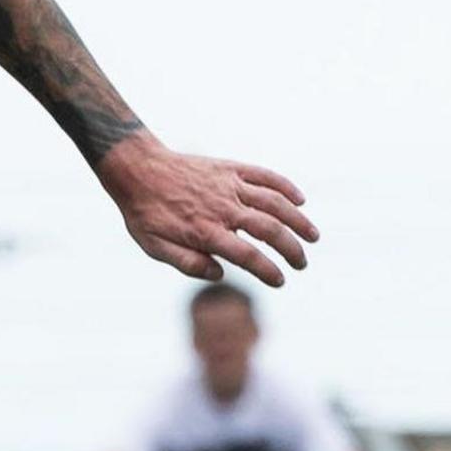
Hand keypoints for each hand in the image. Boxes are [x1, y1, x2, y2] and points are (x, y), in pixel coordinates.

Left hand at [96, 139, 315, 286]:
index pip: (247, 255)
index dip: (268, 271)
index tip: (280, 281)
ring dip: (298, 220)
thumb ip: (187, 263)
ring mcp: (229, 186)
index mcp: (204, 231)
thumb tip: (220, 275)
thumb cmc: (145, 212)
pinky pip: (265, 176)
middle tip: (302, 264)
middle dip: (291, 249)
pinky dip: (286, 186)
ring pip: (275, 202)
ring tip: (314, 236)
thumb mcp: (153, 246)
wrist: (137, 169)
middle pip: (269, 230)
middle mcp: (222, 208)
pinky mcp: (230, 169)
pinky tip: (301, 200)